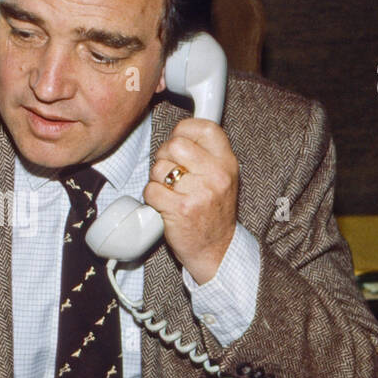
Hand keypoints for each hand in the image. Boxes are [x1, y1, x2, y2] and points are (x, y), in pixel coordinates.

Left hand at [143, 117, 238, 284]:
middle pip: (175, 145)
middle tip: (169, 171)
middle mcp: (216, 175)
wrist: (216, 250)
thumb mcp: (222, 178)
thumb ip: (206, 155)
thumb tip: (181, 133)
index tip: (178, 140)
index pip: (204, 128)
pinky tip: (164, 204)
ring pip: (159, 168)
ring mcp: (199, 192)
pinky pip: (151, 190)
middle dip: (164, 156)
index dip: (183, 130)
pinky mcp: (180, 209)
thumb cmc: (214, 214)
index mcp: (227, 163)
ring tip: (170, 191)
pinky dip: (151, 197)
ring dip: (157, 180)